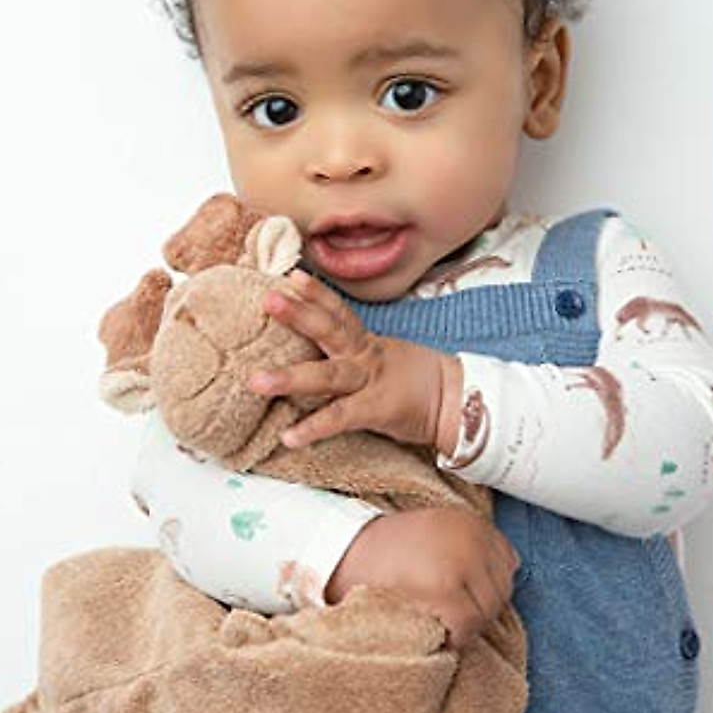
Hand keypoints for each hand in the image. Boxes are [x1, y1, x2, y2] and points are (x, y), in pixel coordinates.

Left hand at [249, 268, 462, 452]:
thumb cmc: (415, 382)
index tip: (291, 274)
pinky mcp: (375, 410)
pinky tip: (289, 437)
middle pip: (329, 329)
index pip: (338, 311)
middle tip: (268, 299)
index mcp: (365, 343)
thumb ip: (351, 352)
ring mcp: (369, 382)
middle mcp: (365, 356)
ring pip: (327, 376)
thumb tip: (314, 346)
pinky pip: (340, 419)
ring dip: (290, 378)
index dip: (316, 292)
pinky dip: (314, 428)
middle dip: (298, 314)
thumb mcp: (382, 358)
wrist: (455, 401)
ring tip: (256, 381)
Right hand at [324, 507, 518, 648]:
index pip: (508, 561)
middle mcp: (471, 535)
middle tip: (446, 614)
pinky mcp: (447, 588)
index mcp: (469, 521)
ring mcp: (461, 560)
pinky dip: (455, 637)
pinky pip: (469, 626)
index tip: (460, 594)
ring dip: (467, 625)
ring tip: (437, 621)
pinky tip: (432, 630)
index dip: (486, 585)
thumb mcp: (434, 531)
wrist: (342, 554)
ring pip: (489, 610)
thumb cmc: (386, 551)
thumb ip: (470, 545)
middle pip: (502, 589)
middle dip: (479, 608)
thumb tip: (512, 570)